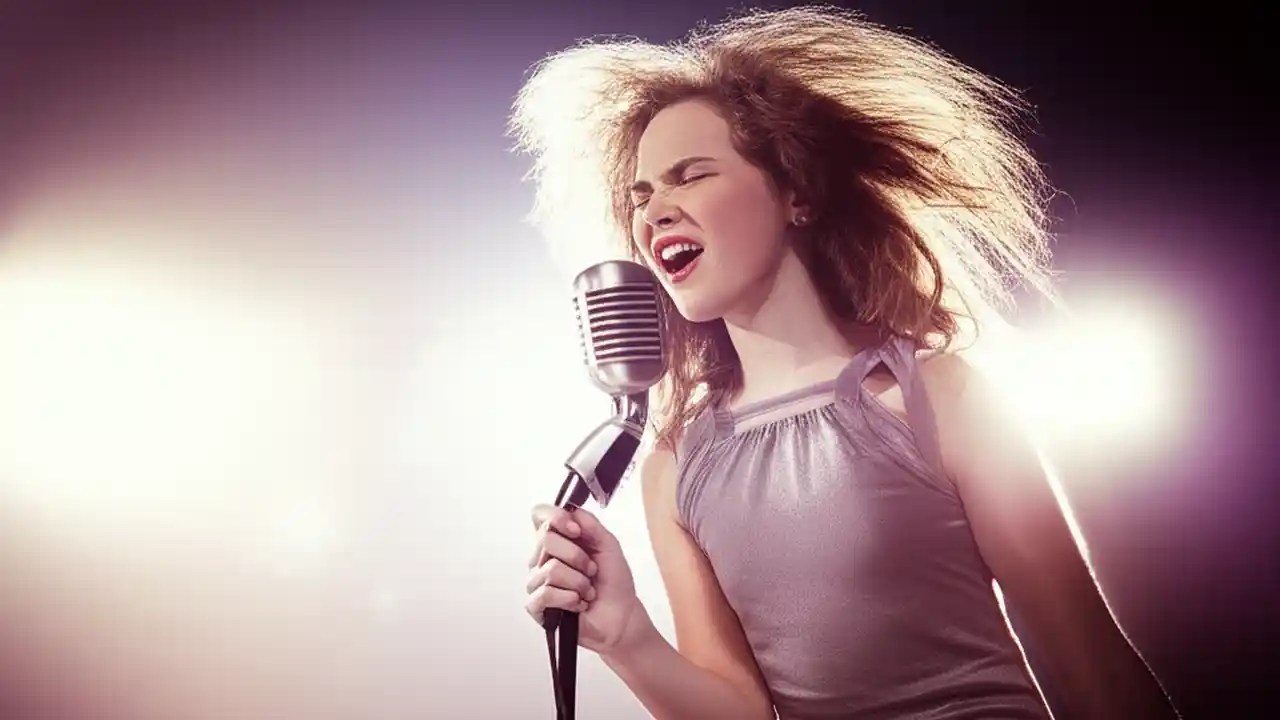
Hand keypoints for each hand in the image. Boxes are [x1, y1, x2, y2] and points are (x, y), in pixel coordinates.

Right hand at [526, 503, 648, 655]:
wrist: (621, 616)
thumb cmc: (613, 582)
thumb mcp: (608, 545)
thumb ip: (590, 524)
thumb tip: (570, 510)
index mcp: (558, 540)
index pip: (539, 515)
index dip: (555, 517)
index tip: (576, 531)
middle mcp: (543, 558)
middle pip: (546, 540)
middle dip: (577, 556)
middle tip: (591, 570)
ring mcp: (537, 582)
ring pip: (550, 569)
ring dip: (578, 582)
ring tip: (587, 591)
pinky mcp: (537, 606)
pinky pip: (546, 594)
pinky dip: (570, 599)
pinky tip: (578, 604)